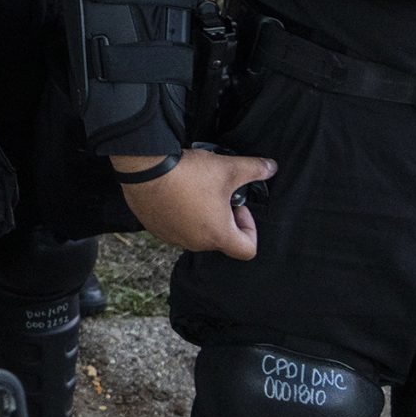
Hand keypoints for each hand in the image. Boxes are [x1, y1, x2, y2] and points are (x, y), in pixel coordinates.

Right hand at [117, 147, 272, 259]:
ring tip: (194, 190)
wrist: (144, 168)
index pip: (248, 249)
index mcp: (218, 235)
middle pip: (220, 239)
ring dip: (200, 217)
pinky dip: (179, 215)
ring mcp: (172, 237)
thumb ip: (255, 170)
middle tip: (217, 193)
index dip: (250, 228)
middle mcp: (195, 242)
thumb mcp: (228, 168)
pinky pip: (175, 228)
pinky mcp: (155, 228)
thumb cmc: (188, 173)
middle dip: (223, 218)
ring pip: (196, 233)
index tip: (238, 206)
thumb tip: (271, 167)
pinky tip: (175, 193)